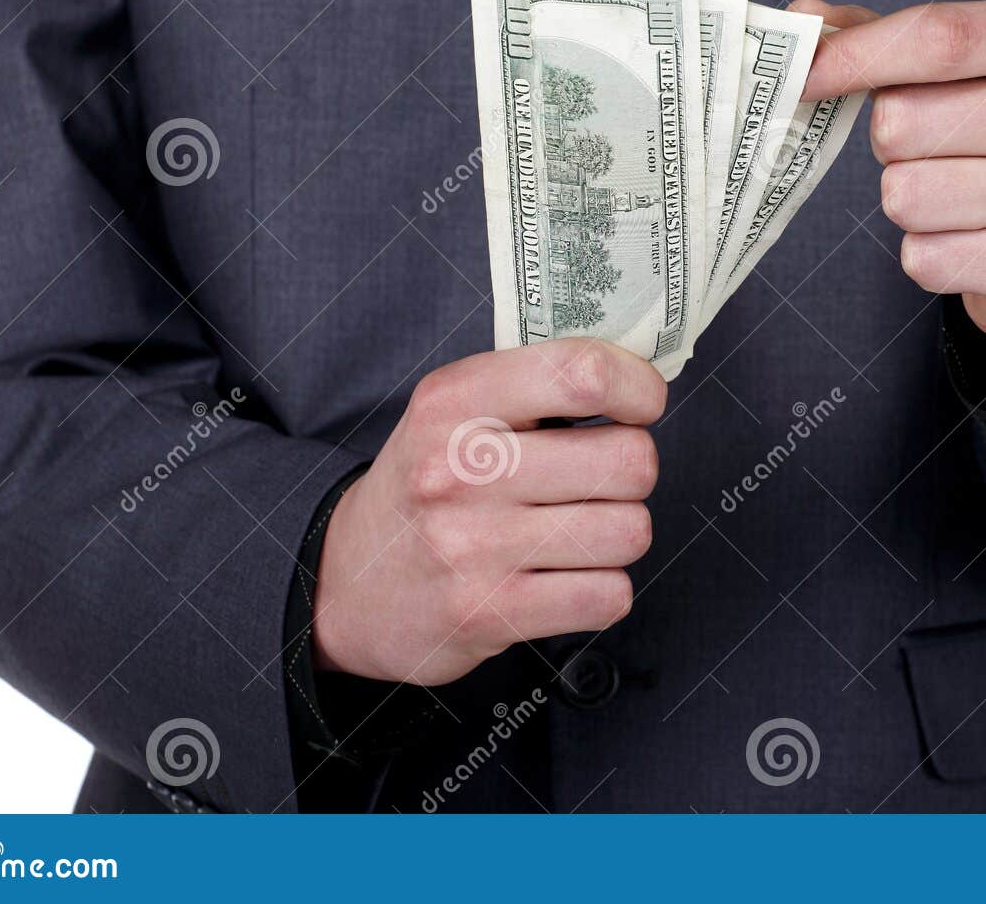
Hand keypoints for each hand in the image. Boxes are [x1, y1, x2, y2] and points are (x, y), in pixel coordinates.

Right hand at [312, 339, 664, 684]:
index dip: (638, 387)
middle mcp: (462, 468)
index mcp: (455, 401)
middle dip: (633, 471)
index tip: (640, 404)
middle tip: (601, 479)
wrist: (344, 581)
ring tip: (578, 531)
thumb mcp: (453, 410)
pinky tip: (564, 578)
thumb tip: (640, 374)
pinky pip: (607, 596)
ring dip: (619, 534)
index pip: (583, 373)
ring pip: (630, 531)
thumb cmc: (426, 484)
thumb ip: (534, 382)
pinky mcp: (489, 612)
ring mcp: (474, 545)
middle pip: (629, 460)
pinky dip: (601, 590)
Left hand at [796, 0, 985, 362]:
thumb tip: (805, 19)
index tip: (802, 74)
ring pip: (905, 195)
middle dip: (891, 143)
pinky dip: (929, 255)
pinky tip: (974, 242)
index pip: (940, 37)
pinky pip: (925, 257)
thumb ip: (886, 38)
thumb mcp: (969, 70)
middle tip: (938, 150)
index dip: (856, 56)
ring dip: (909, 201)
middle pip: (901, 122)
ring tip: (961, 196)